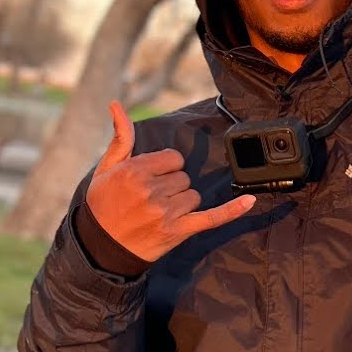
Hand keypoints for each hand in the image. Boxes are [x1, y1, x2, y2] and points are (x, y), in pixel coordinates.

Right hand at [86, 101, 255, 261]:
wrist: (101, 247)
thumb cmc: (103, 204)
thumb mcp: (106, 169)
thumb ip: (120, 137)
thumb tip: (116, 104)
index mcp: (135, 171)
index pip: (173, 158)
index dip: (165, 168)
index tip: (152, 179)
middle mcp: (151, 190)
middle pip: (184, 177)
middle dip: (171, 186)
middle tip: (150, 200)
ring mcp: (166, 211)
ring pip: (194, 195)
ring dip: (182, 203)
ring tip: (158, 213)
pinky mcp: (178, 231)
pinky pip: (212, 217)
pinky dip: (232, 210)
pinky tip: (250, 201)